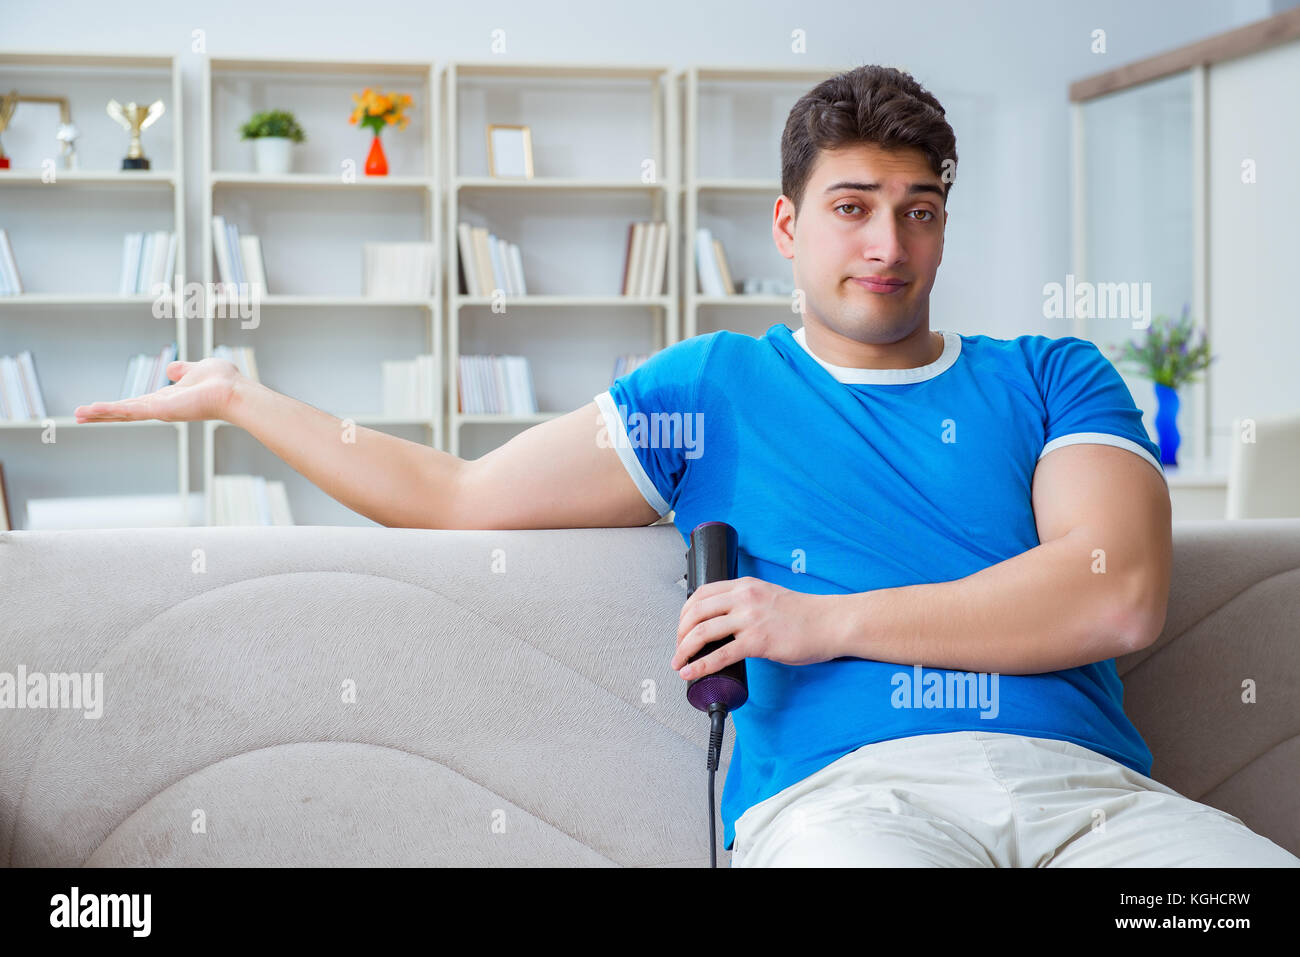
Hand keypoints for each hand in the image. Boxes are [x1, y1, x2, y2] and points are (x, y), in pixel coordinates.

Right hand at [74, 358, 242, 423]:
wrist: (233, 391)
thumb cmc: (222, 381)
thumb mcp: (196, 369)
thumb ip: (182, 370)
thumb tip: (171, 369)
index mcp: (167, 399)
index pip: (136, 403)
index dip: (118, 406)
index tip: (99, 408)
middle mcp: (161, 407)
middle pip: (125, 412)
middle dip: (102, 414)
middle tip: (78, 417)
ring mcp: (160, 411)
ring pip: (123, 413)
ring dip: (100, 414)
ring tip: (77, 416)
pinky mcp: (160, 410)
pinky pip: (130, 410)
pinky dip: (110, 411)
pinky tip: (92, 411)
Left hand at [671, 576, 838, 679]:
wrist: (830, 622)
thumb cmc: (804, 614)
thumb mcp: (768, 596)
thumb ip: (746, 603)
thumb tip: (726, 623)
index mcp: (745, 585)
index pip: (701, 593)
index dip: (685, 612)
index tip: (682, 627)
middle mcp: (744, 598)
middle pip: (696, 612)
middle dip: (680, 633)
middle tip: (678, 648)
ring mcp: (750, 619)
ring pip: (702, 632)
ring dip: (684, 650)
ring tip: (679, 663)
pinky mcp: (758, 641)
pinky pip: (720, 655)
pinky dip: (700, 666)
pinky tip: (691, 673)